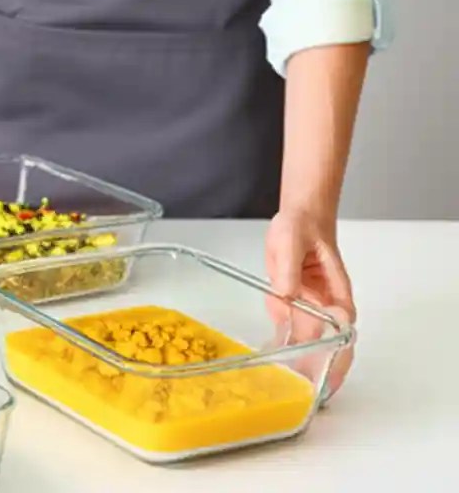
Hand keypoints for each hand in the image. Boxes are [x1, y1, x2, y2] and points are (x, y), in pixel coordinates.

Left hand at [264, 209, 356, 399]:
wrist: (297, 220)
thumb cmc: (302, 227)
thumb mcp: (291, 240)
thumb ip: (288, 267)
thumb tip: (287, 293)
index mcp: (334, 292)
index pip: (341, 329)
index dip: (338, 353)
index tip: (328, 372)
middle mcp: (324, 305)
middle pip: (327, 343)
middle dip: (319, 368)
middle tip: (305, 391)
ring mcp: (307, 307)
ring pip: (307, 342)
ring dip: (298, 363)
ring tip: (285, 387)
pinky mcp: (290, 305)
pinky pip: (287, 329)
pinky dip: (280, 344)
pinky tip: (269, 361)